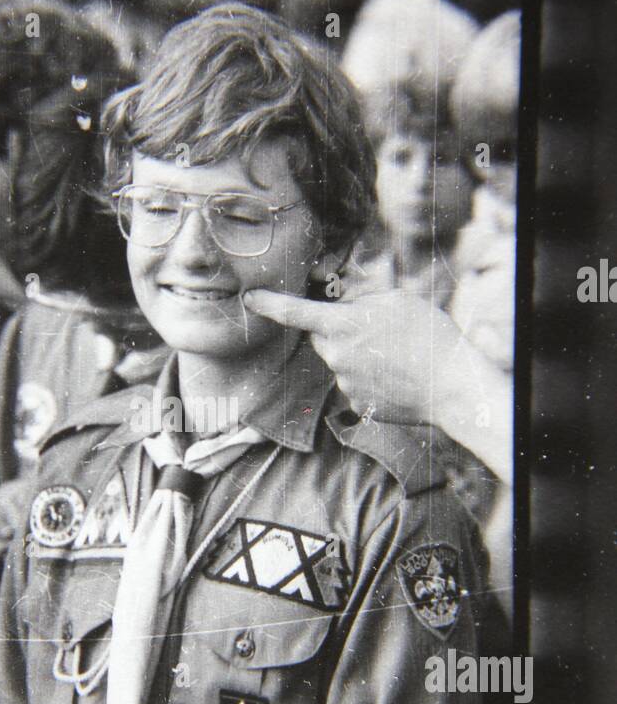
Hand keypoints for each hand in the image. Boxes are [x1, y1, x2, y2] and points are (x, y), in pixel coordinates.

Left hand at [243, 289, 465, 423]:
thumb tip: (346, 310)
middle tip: (374, 329)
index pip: (294, 312)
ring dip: (360, 355)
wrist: (452, 386)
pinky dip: (372, 379)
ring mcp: (345, 384)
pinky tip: (397, 377)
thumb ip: (362, 302)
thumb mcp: (396, 300)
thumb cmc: (429, 335)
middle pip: (322, 338)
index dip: (269, 303)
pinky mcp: (357, 405)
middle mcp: (336, 356)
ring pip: (342, 362)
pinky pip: (356, 385)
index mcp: (341, 325)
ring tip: (396, 355)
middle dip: (338, 331)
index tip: (250, 298)